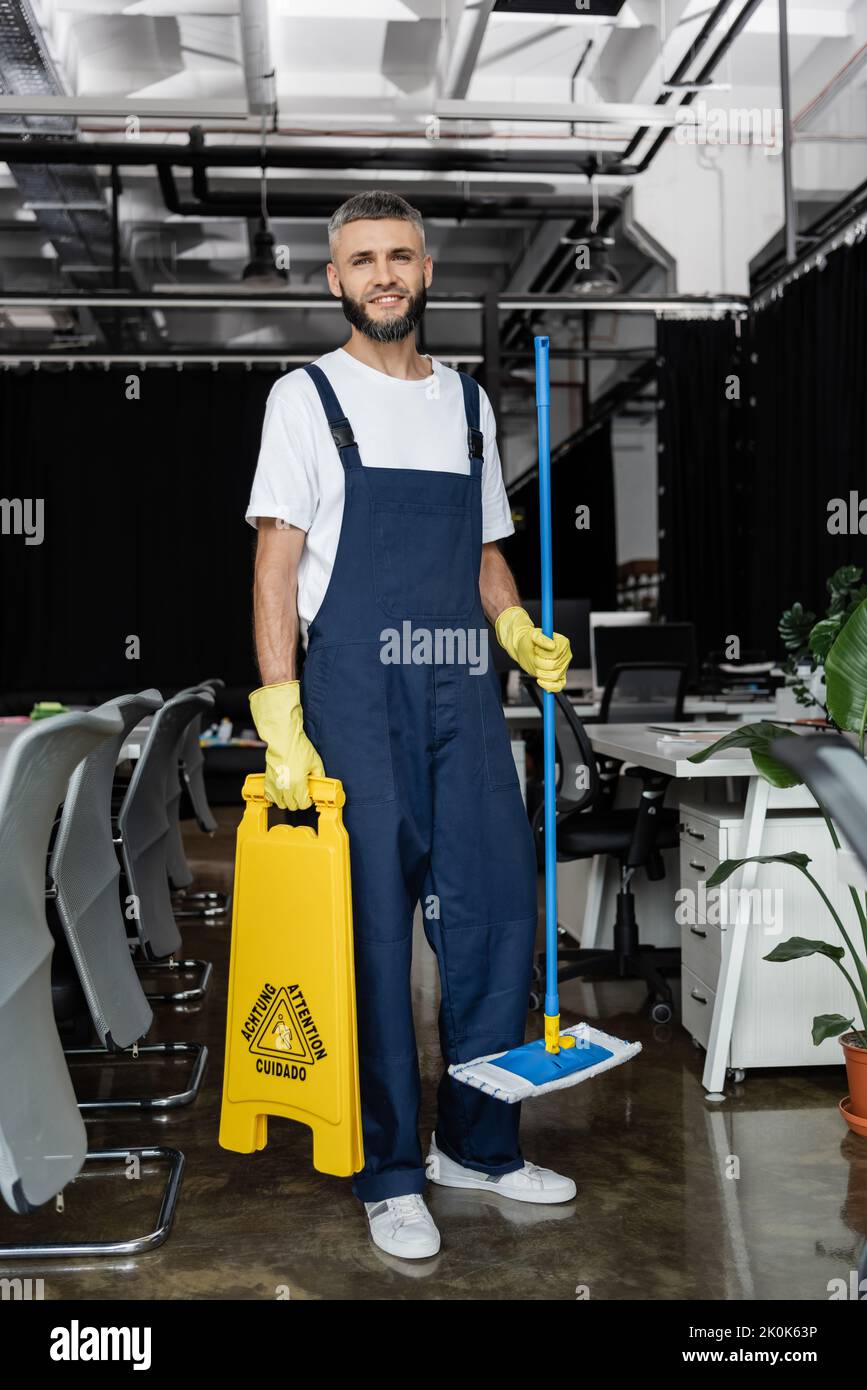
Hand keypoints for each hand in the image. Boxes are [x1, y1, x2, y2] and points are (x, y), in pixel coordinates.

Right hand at [248, 680, 324, 809]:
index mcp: (297, 783)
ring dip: (287, 800)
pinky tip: (281, 790)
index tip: (309, 796)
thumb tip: (320, 784)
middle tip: (302, 792)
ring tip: (292, 792)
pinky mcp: (267, 780)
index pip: (303, 804)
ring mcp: (274, 784)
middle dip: (299, 801)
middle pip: (292, 806)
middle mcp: (284, 787)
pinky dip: (275, 796)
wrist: (283, 739)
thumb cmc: (298, 748)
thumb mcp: (316, 762)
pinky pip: (269, 796)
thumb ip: (319, 776)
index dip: (308, 801)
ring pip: (280, 803)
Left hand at [495, 606, 571, 692]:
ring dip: (541, 672)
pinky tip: (540, 681)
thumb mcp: (533, 635)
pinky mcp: (558, 677)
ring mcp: (563, 667)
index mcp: (563, 644)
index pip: (555, 654)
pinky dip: (549, 686)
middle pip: (554, 666)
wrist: (524, 647)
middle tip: (535, 657)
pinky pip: (558, 686)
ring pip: (554, 676)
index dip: (543, 654)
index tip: (537, 649)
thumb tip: (552, 645)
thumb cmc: (530, 640)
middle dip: (539, 663)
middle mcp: (566, 656)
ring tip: (536, 665)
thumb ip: (541, 638)